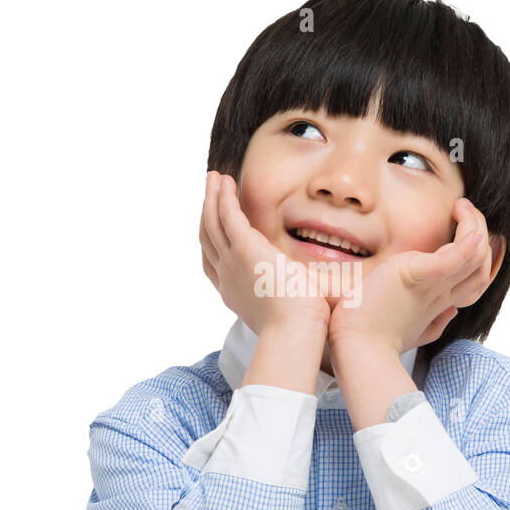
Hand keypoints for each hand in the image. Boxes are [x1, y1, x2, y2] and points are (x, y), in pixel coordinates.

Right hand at [199, 171, 331, 334]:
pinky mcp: (245, 248)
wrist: (296, 332)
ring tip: (214, 178)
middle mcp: (227, 276)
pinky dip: (222, 197)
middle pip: (208, 238)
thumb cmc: (300, 327)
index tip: (216, 225)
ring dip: (211, 197)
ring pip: (212, 223)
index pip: (215, 262)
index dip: (213, 241)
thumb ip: (286, 292)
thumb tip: (302, 289)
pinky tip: (224, 182)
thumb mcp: (286, 307)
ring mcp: (232, 262)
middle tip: (210, 192)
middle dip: (207, 213)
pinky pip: (227, 215)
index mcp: (236, 292)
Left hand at [327, 197, 495, 354]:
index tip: (474, 237)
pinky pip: (455, 257)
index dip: (482, 258)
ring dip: (476, 225)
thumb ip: (432, 321)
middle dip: (482, 235)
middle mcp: (442, 295)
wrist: (355, 349)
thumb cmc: (373, 340)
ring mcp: (433, 286)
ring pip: (476, 256)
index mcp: (438, 304)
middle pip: (482, 267)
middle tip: (466, 212)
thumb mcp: (409, 329)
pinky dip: (467, 238)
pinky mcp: (417, 276)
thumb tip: (452, 312)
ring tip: (461, 206)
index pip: (475, 281)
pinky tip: (462, 214)